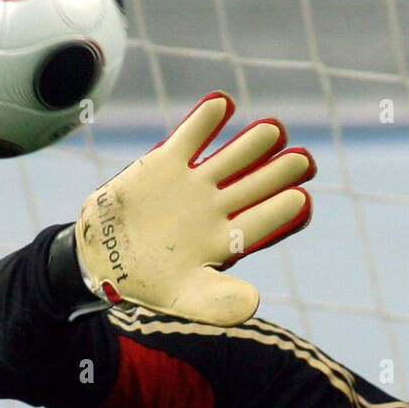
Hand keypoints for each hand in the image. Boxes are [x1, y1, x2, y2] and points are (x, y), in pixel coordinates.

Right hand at [73, 91, 314, 325]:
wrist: (103, 257)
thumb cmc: (149, 282)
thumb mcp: (183, 299)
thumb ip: (218, 304)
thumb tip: (255, 303)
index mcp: (224, 241)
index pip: (258, 224)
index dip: (278, 212)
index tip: (301, 199)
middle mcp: (216, 209)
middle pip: (253, 187)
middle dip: (278, 173)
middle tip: (305, 160)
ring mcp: (194, 184)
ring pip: (230, 159)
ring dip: (252, 145)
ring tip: (274, 131)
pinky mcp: (167, 163)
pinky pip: (190, 138)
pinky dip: (204, 121)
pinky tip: (223, 103)